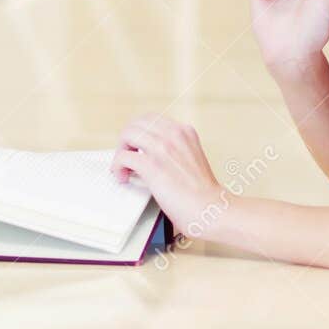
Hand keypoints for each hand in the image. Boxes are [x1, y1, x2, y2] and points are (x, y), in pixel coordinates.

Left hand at [111, 114, 225, 238]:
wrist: (211, 209)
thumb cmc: (202, 193)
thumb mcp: (192, 157)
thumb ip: (175, 150)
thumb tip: (150, 152)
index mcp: (184, 132)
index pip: (152, 119)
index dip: (140, 133)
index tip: (136, 147)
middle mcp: (174, 135)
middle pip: (137, 123)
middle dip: (127, 140)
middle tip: (127, 156)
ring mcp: (163, 148)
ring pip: (128, 135)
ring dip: (121, 152)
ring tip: (124, 168)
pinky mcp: (152, 166)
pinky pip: (123, 157)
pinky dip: (118, 167)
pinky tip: (124, 177)